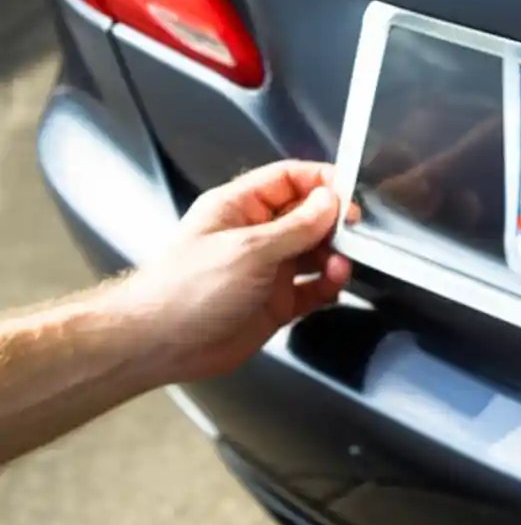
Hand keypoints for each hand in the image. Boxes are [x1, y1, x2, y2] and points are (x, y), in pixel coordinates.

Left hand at [111, 160, 352, 381]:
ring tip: (341, 265)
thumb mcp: (249, 249)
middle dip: (333, 222)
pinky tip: (335, 285)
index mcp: (240, 207)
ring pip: (314, 253)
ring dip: (335, 256)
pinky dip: (328, 286)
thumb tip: (331, 200)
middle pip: (307, 216)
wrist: (162, 345)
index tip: (351, 191)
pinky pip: (313, 288)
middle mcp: (256, 234)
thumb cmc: (190, 288)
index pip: (288, 179)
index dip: (321, 181)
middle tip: (356, 232)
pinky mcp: (276, 303)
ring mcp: (267, 270)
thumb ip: (296, 226)